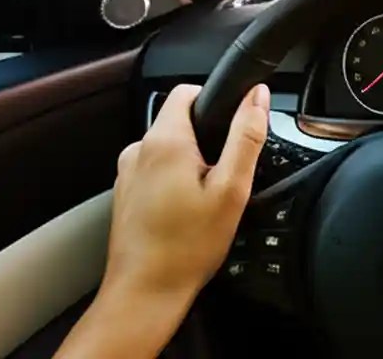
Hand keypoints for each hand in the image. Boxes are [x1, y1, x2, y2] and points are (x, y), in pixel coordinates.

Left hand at [56, 84, 269, 358]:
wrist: (145, 292)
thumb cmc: (187, 247)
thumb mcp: (231, 189)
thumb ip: (246, 136)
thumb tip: (256, 97)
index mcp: (165, 140)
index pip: (187, 91)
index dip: (215, 101)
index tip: (233, 129)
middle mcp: (139, 150)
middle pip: (179, 121)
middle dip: (206, 141)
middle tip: (224, 179)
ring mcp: (127, 172)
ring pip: (168, 149)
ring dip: (190, 165)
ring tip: (205, 202)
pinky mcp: (125, 193)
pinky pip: (155, 172)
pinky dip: (173, 184)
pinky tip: (185, 215)